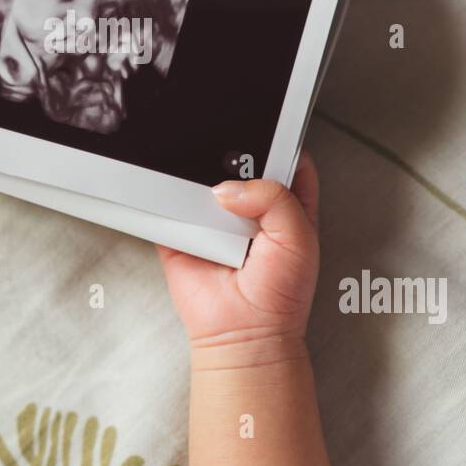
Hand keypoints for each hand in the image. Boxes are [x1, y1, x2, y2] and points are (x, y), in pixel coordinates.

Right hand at [158, 153, 319, 356]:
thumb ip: (275, 197)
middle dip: (231, 156)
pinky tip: (177, 203)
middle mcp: (248, 206)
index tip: (265, 130)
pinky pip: (169, 208)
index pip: (284, 157)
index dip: (276, 141)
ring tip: (207, 193)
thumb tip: (228, 187)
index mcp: (285, 202)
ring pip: (201, 180)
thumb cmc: (281, 294)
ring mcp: (213, 218)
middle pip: (237, 162)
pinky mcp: (182, 232)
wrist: (243, 335)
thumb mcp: (299, 238)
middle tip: (229, 164)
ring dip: (197, 178)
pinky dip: (166, 200)